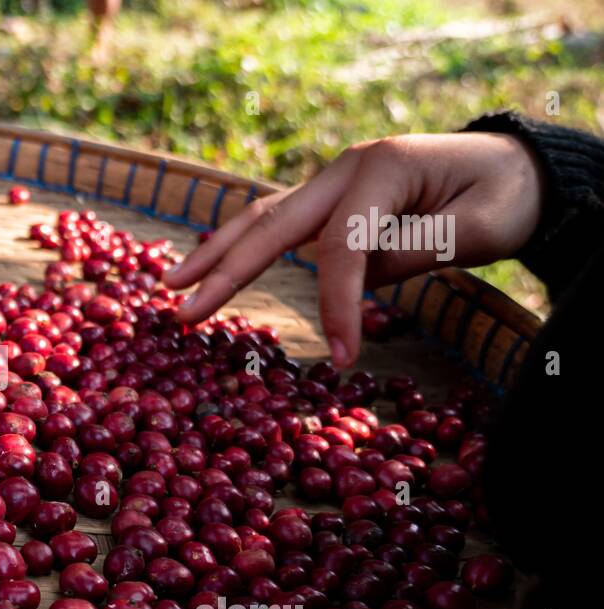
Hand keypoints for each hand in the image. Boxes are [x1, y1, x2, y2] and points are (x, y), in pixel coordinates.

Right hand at [167, 133, 545, 367]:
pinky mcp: (334, 200)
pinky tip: (214, 271)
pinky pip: (281, 224)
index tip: (344, 357)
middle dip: (223, 270)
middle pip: (271, 223)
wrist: (519, 167)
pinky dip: (243, 247)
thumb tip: (351, 279)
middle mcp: (346, 169)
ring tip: (173, 287)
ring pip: (264, 218)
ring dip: (218, 254)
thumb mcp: (477, 228)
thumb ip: (411, 251)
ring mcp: (335, 181)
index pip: (343, 247)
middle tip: (179, 310)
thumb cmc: (505, 197)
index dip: (337, 303)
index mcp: (382, 169)